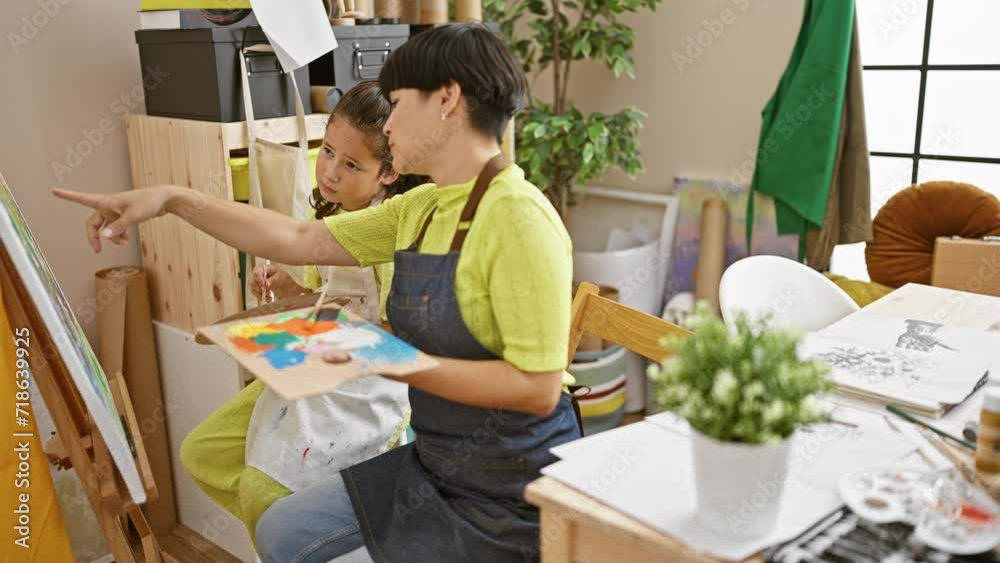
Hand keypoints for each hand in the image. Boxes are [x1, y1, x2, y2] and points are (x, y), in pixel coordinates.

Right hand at [51, 186, 175, 252]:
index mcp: (106, 201)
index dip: (67, 196)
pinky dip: (118, 235)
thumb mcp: (133, 216)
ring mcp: (116, 212)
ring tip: (124, 242)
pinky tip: (126, 239)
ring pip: (105, 228)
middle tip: (96, 250)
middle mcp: (108, 206)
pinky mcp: (124, 216)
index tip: (54, 191)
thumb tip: (104, 237)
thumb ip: (118, 227)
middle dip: (94, 237)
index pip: (82, 198)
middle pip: (93, 223)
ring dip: (111, 237)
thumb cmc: (149, 202)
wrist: (165, 200)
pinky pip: (115, 229)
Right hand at [250, 264, 305, 301]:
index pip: (256, 272)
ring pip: (252, 289)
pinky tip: (268, 298)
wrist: (283, 284)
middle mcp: (256, 274)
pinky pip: (255, 294)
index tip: (264, 287)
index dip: (259, 280)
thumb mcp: (280, 277)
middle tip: (267, 292)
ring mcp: (255, 281)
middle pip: (252, 281)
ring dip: (260, 294)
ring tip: (269, 295)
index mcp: (262, 268)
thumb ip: (273, 280)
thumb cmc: (281, 277)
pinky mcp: (255, 288)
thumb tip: (266, 284)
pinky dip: (261, 297)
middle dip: (259, 289)